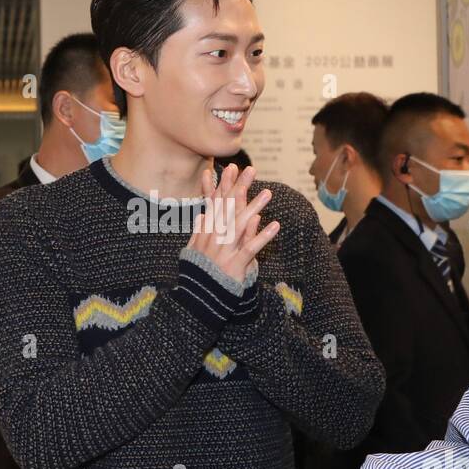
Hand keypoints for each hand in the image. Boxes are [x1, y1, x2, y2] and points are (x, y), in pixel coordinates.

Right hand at [186, 163, 278, 283]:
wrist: (199, 299)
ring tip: (268, 193)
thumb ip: (199, 232)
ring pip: (240, 224)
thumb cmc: (198, 274)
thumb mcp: (194, 250)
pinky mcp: (235, 264)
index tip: (233, 168)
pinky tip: (275, 225)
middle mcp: (214, 238)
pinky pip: (251, 248)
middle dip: (240, 187)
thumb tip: (203, 216)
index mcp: (206, 232)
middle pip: (229, 208)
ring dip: (255, 207)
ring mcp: (224, 250)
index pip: (216, 204)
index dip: (225, 185)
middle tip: (251, 170)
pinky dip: (263, 236)